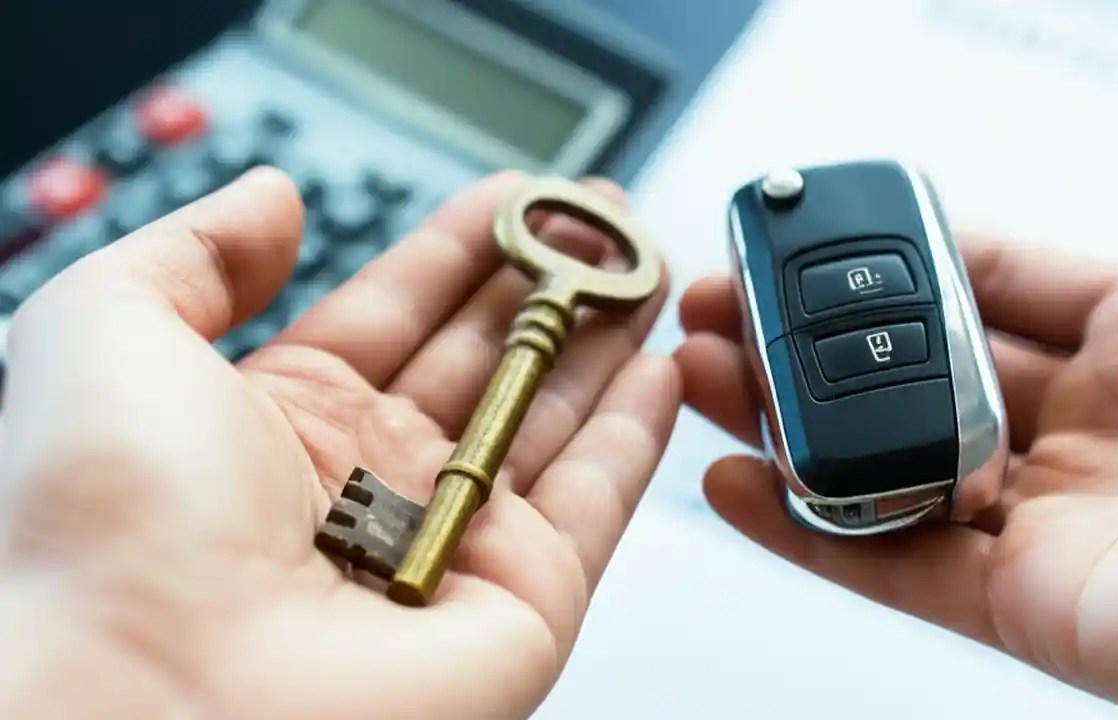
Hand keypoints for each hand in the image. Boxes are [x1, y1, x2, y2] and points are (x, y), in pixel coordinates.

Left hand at [0, 169, 677, 718]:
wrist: (156, 704)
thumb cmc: (104, 535)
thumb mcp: (105, 332)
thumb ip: (195, 252)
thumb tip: (273, 200)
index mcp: (276, 423)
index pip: (396, 310)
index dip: (462, 248)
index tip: (522, 196)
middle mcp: (368, 485)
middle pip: (486, 360)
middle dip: (550, 284)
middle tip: (606, 220)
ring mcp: (448, 545)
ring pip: (550, 421)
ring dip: (604, 342)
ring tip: (650, 268)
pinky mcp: (520, 604)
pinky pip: (596, 504)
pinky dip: (638, 438)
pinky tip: (663, 369)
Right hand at [676, 81, 1117, 719]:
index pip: (994, 281)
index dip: (898, 254)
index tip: (813, 228)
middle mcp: (1093, 429)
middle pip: (910, 371)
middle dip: (807, 334)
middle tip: (725, 298)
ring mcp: (1054, 520)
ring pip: (881, 466)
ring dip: (780, 422)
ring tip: (695, 371)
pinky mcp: (1030, 606)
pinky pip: (888, 564)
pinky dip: (800, 531)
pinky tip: (730, 481)